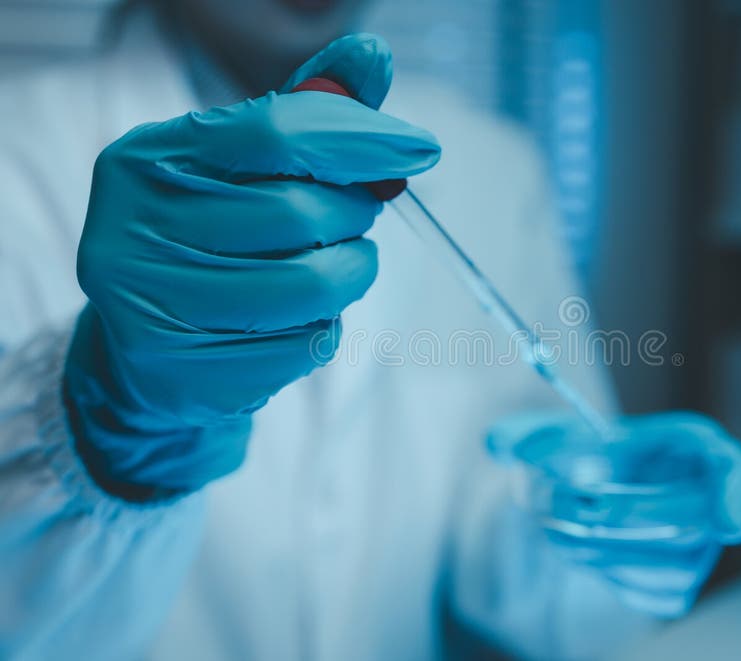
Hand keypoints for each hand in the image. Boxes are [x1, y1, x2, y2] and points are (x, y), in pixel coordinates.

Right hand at [64, 34, 439, 498]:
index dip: (360, 137)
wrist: (152, 352)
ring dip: (353, 272)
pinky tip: (297, 316)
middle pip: (301, 211)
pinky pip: (304, 343)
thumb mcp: (245, 168)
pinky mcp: (189, 369)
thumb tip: (370, 60)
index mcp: (149, 157)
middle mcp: (138, 227)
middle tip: (354, 217)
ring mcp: (157, 305)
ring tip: (343, 262)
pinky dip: (324, 325)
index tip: (420, 147)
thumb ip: (307, 114)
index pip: (275, 131)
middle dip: (354, 214)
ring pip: (312, 284)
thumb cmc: (212, 241)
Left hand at [488, 411, 740, 616]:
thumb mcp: (551, 438)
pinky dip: (612, 574)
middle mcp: (705, 498)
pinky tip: (586, 552)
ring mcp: (697, 546)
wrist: (574, 499)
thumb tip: (496, 442)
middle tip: (577, 508)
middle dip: (629, 517)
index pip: (735, 469)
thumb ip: (523, 436)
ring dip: (609, 550)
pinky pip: (655, 593)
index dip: (740, 493)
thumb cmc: (578, 459)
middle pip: (692, 523)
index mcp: (688, 448)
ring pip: (671, 565)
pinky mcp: (677, 583)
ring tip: (561, 528)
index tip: (730, 523)